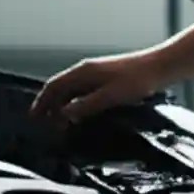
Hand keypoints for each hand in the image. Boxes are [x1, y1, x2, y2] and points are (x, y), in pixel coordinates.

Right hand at [29, 51, 170, 125]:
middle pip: (60, 89)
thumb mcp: (110, 96)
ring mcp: (95, 74)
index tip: (34, 118)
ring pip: (71, 91)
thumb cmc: (137, 80)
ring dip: (62, 107)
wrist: (158, 67)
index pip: (54, 86)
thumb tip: (64, 114)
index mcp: (83, 72)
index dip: (42, 102)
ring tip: (59, 125)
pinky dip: (75, 104)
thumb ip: (86, 105)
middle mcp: (86, 71)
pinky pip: (82, 92)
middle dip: (49, 106)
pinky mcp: (105, 80)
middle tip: (45, 126)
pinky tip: (79, 116)